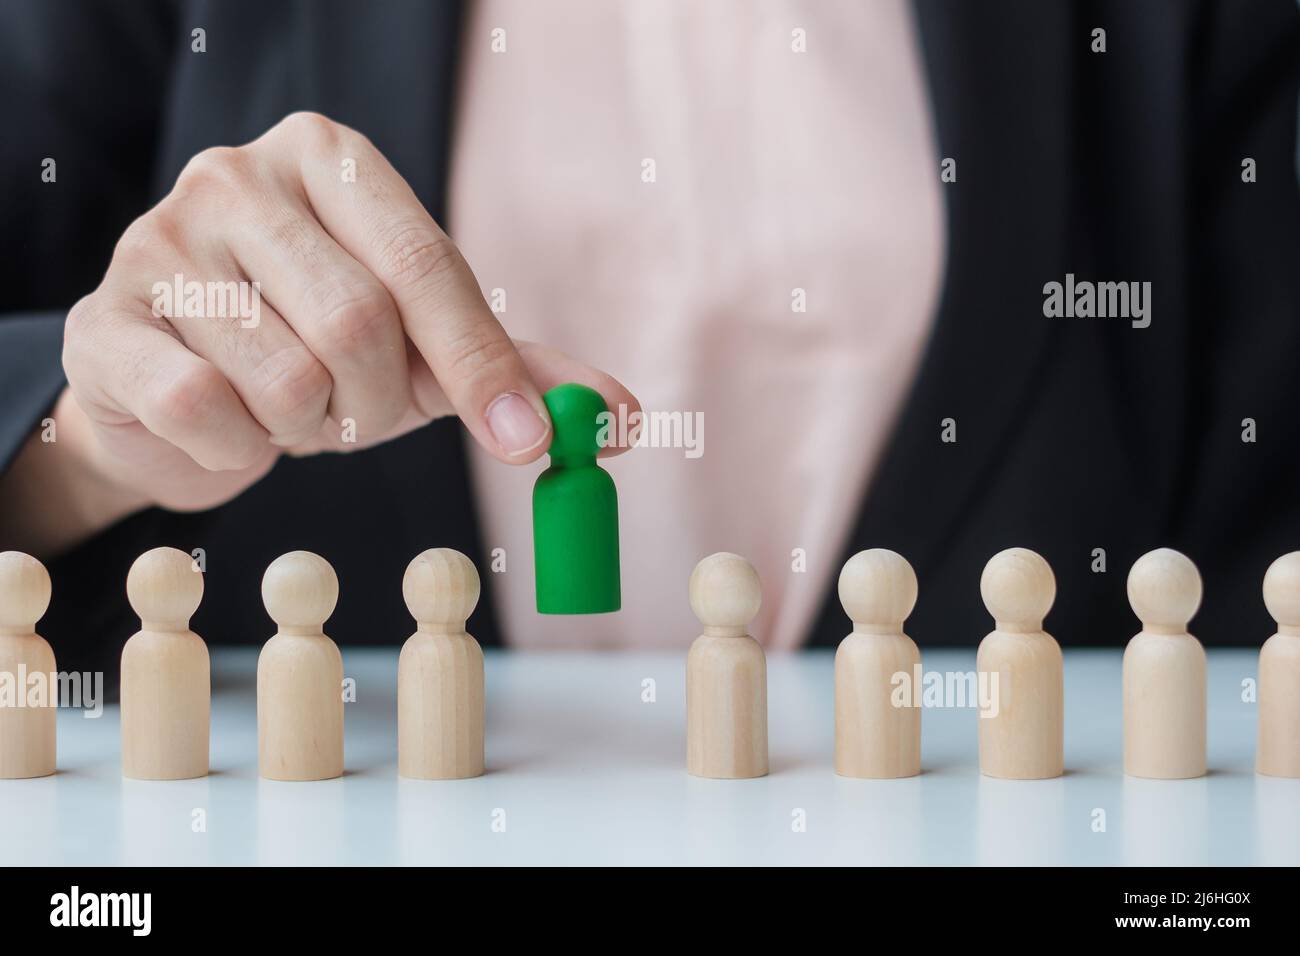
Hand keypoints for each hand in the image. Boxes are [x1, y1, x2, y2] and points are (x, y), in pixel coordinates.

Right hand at [59, 111, 636, 514]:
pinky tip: (223, 423)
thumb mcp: (423, 349)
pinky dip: (238, 448)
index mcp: (332, 162)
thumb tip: (619, 418)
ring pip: (286, 379)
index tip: (528, 440)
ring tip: (285, 407)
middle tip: (355, 412)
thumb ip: (514, 366)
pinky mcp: (105, 322)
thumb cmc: (315, 353)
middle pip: (359, 323)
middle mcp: (238, 175)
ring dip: (308, 429)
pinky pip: (206, 411)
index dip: (481, 363)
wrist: (179, 391)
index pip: (426, 266)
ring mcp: (158, 240)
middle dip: (377, 403)